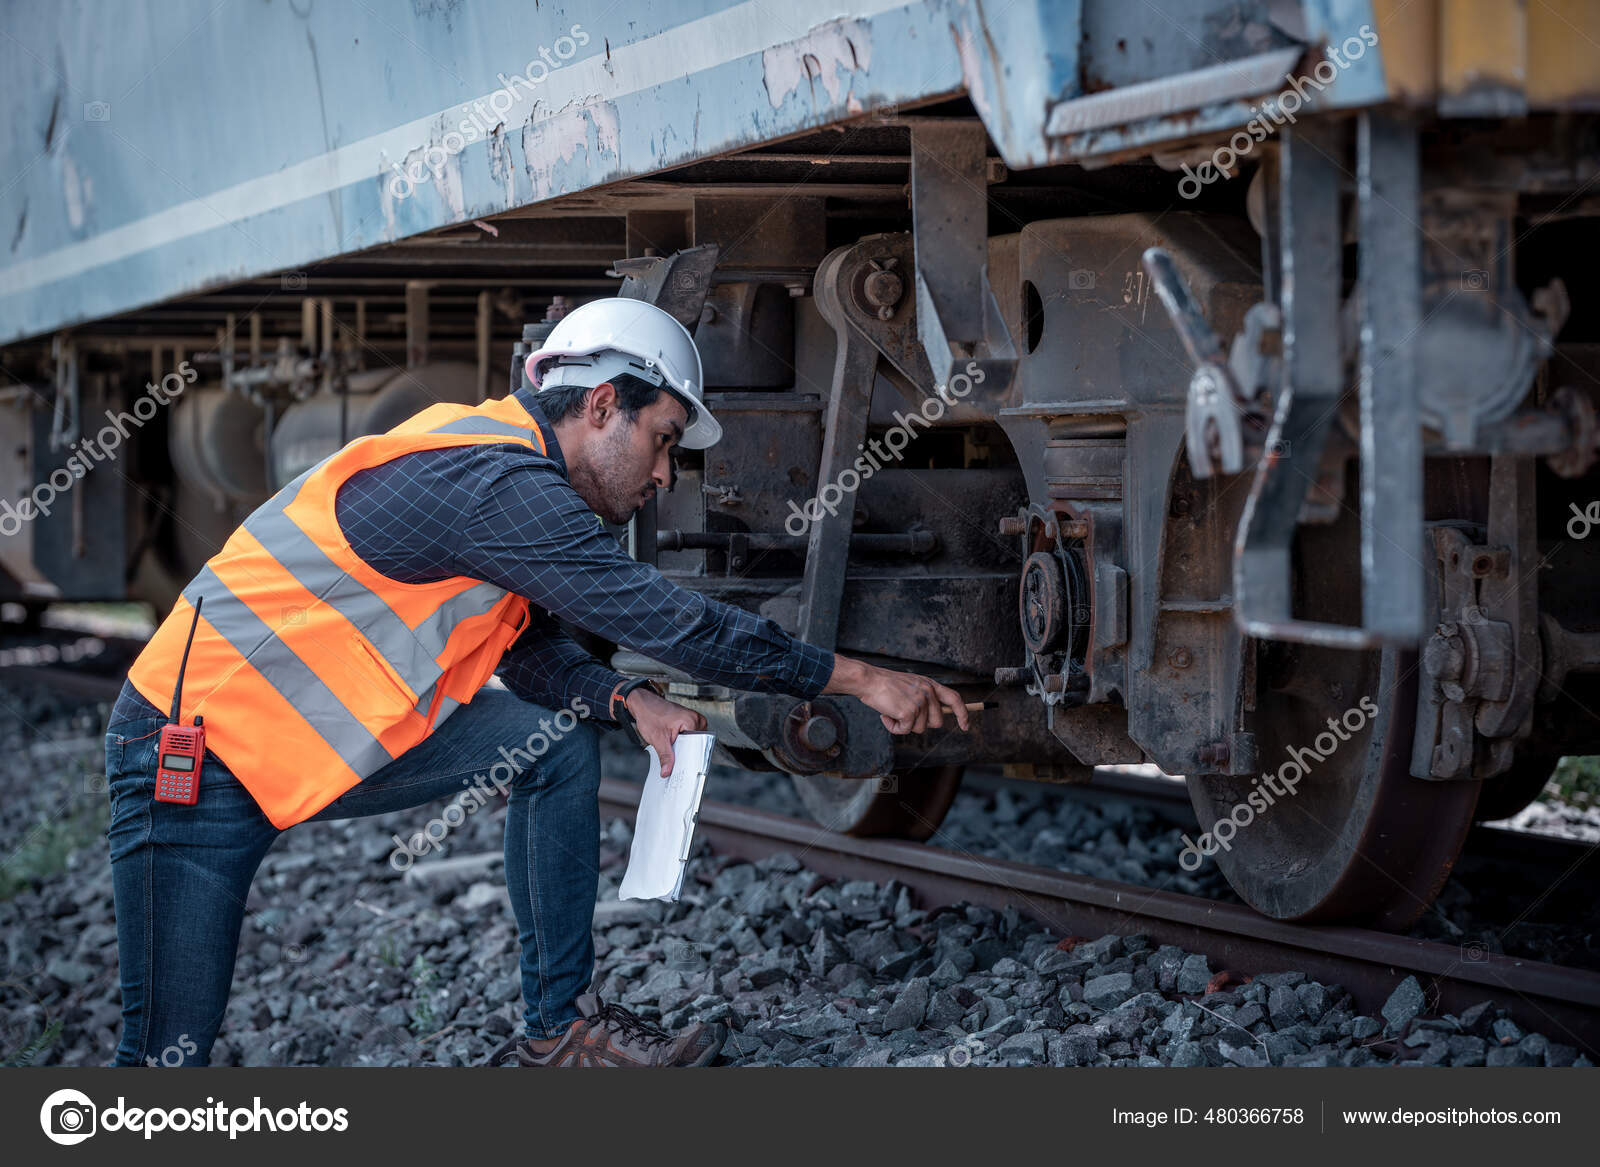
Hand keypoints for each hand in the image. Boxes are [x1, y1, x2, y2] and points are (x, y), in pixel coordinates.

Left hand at [625, 687, 706, 776]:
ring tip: (671, 745)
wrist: (643, 704)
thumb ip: (665, 756)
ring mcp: (693, 719)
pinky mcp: (688, 721)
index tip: (681, 767)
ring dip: (682, 747)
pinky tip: (673, 742)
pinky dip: (681, 742)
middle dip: (684, 753)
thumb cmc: (649, 714)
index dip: (688, 758)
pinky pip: (688, 736)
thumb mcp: (657, 739)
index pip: (696, 746)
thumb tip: (668, 771)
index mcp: (692, 721)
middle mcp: (695, 719)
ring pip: (692, 742)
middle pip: (695, 745)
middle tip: (673, 757)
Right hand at [822, 655, 970, 734]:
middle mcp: (928, 692)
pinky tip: (885, 715)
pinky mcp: (909, 712)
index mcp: (930, 684)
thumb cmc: (885, 685)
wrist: (869, 680)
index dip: (963, 713)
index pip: (955, 699)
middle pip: (937, 722)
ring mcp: (920, 702)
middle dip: (921, 724)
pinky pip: (904, 731)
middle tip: (903, 714)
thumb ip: (924, 698)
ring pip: (920, 729)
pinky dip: (893, 728)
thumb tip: (933, 719)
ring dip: (903, 725)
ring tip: (891, 711)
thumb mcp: (911, 686)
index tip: (965, 726)